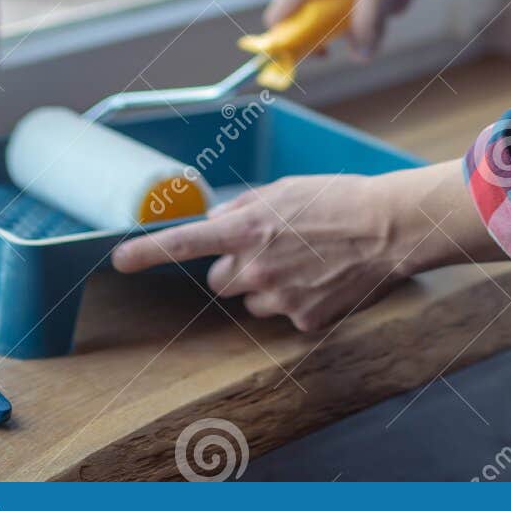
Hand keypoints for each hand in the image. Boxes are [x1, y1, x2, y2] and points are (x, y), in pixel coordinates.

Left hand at [110, 162, 506, 331]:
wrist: (391, 229)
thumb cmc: (341, 199)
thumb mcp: (288, 189)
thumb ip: (247, 207)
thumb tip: (219, 222)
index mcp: (249, 229)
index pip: (184, 244)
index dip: (147, 253)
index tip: (118, 260)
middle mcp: (256, 268)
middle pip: (221, 279)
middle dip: (237, 266)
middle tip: (271, 248)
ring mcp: (280, 299)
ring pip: (254, 299)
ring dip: (269, 284)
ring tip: (307, 260)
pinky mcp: (304, 321)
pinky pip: (288, 314)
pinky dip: (301, 300)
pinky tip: (325, 278)